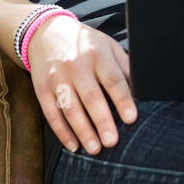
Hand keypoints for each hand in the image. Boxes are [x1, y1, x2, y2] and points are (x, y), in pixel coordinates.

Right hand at [26, 16, 136, 153]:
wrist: (46, 34)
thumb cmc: (85, 45)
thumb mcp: (108, 47)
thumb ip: (124, 68)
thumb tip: (142, 93)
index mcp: (97, 55)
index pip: (112, 79)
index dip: (122, 99)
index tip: (131, 118)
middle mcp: (76, 66)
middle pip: (91, 97)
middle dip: (102, 121)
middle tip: (112, 142)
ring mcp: (57, 78)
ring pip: (70, 108)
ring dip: (82, 130)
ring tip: (95, 149)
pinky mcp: (42, 89)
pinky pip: (51, 113)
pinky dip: (62, 132)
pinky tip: (73, 145)